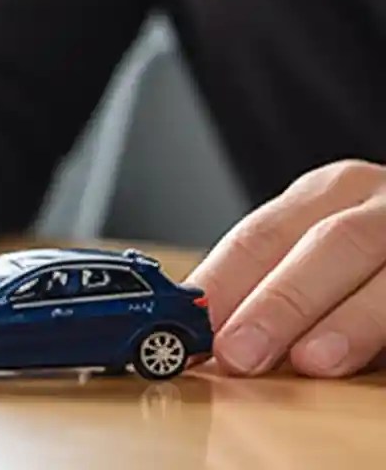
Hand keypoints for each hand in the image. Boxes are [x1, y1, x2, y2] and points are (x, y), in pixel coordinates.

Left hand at [187, 159, 385, 376]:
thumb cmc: (372, 254)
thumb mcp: (319, 250)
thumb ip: (271, 284)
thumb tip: (210, 341)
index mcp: (332, 192)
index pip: (264, 233)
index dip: (224, 282)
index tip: (190, 327)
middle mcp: (384, 204)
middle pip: (332, 245)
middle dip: (282, 302)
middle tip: (239, 352)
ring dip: (352, 321)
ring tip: (312, 361)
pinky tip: (382, 365)